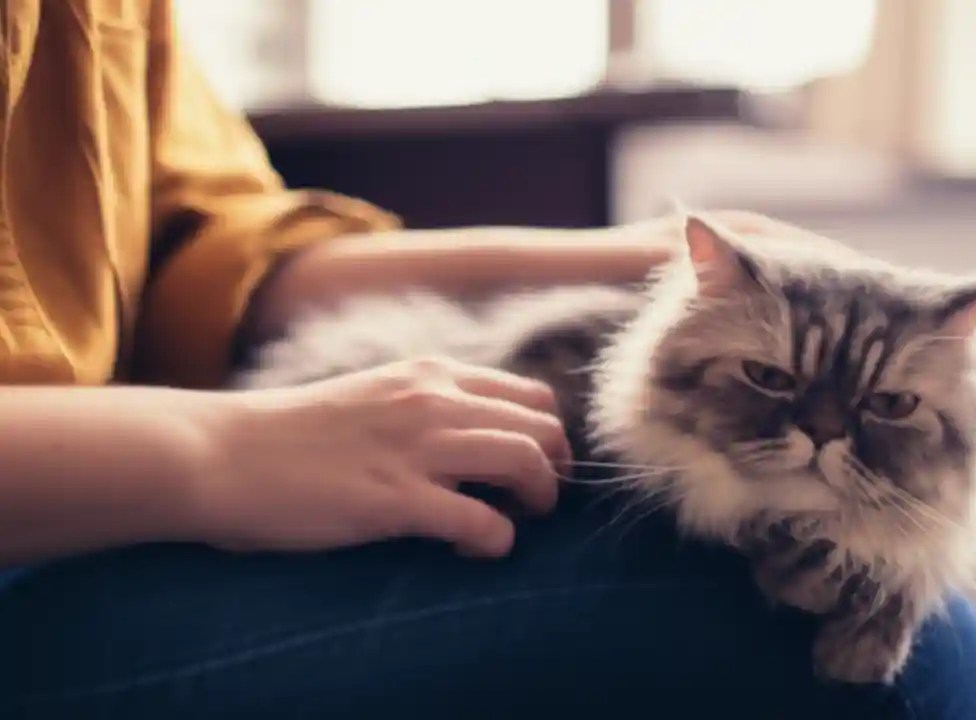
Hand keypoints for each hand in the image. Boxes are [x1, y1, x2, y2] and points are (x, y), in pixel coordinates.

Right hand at [194, 357, 569, 557]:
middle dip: (554, 468)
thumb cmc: (286, 434)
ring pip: (527, 461)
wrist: (218, 453)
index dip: (547, 434)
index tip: (533, 466)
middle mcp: (434, 400)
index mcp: (429, 373)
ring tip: (518, 520)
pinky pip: (483, 521)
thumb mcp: (370, 396)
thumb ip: (421, 405)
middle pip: (543, 426)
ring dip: (538, 498)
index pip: (530, 394)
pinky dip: (495, 541)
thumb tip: (467, 438)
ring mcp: (417, 447)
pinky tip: (472, 549)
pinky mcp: (396, 499)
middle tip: (537, 500)